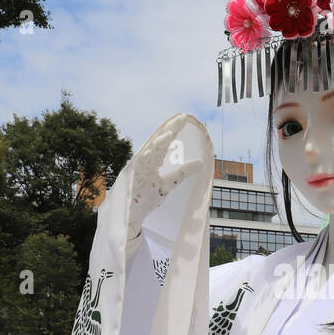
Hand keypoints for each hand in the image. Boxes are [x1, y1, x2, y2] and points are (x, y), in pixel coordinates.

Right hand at [124, 113, 209, 231]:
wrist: (132, 217)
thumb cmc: (146, 199)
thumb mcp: (169, 183)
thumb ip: (183, 172)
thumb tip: (201, 163)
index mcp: (152, 161)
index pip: (165, 142)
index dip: (174, 130)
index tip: (185, 119)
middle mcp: (144, 161)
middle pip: (158, 141)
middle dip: (170, 129)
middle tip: (183, 118)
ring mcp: (137, 168)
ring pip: (148, 150)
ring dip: (159, 140)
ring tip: (171, 131)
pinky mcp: (132, 177)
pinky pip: (139, 164)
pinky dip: (147, 154)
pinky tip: (155, 148)